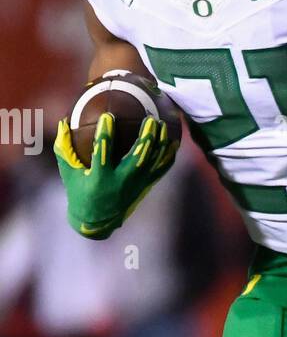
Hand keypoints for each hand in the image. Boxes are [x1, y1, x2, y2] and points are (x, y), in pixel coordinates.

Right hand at [54, 111, 177, 238]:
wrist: (96, 221)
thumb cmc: (78, 191)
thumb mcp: (68, 172)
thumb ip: (64, 148)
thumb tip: (62, 121)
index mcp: (99, 178)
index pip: (102, 153)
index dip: (105, 134)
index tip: (108, 116)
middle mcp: (120, 182)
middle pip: (138, 158)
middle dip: (146, 138)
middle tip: (149, 119)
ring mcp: (135, 185)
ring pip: (153, 163)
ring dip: (160, 143)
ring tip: (163, 125)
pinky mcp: (144, 187)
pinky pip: (160, 170)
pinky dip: (168, 156)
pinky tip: (174, 142)